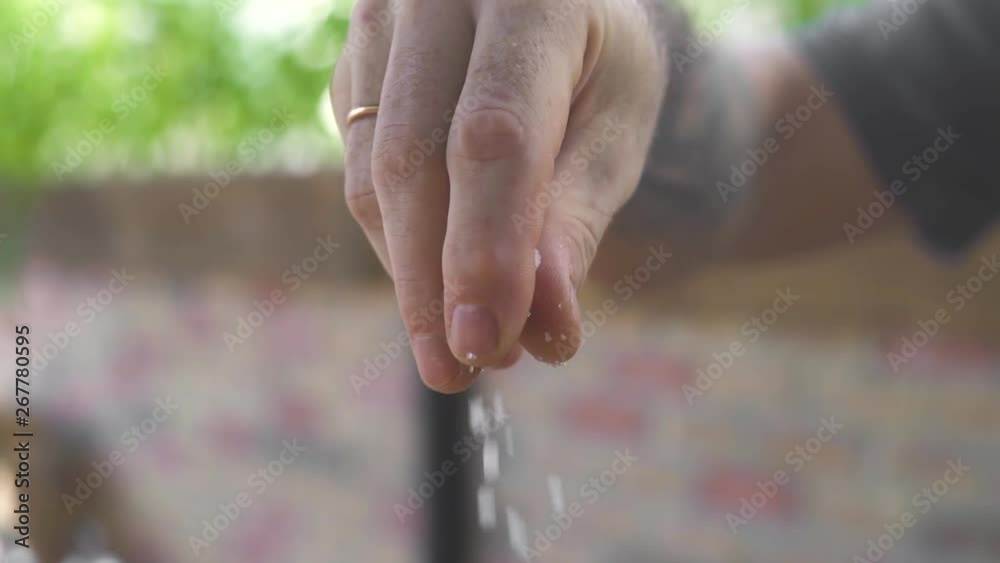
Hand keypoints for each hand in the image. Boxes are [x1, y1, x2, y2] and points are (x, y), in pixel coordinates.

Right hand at [331, 0, 667, 391]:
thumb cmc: (599, 66)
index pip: (494, 134)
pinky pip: (359, 169)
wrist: (551, 3)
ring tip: (466, 337)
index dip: (485, 248)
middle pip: (413, 160)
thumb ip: (574, 220)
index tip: (485, 342)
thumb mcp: (616, 131)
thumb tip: (541, 327)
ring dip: (413, 272)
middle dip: (433, 281)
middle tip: (460, 369)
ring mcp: (380, 22)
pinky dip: (399, 239)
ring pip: (373, 173)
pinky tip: (442, 273)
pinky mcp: (351, 66)